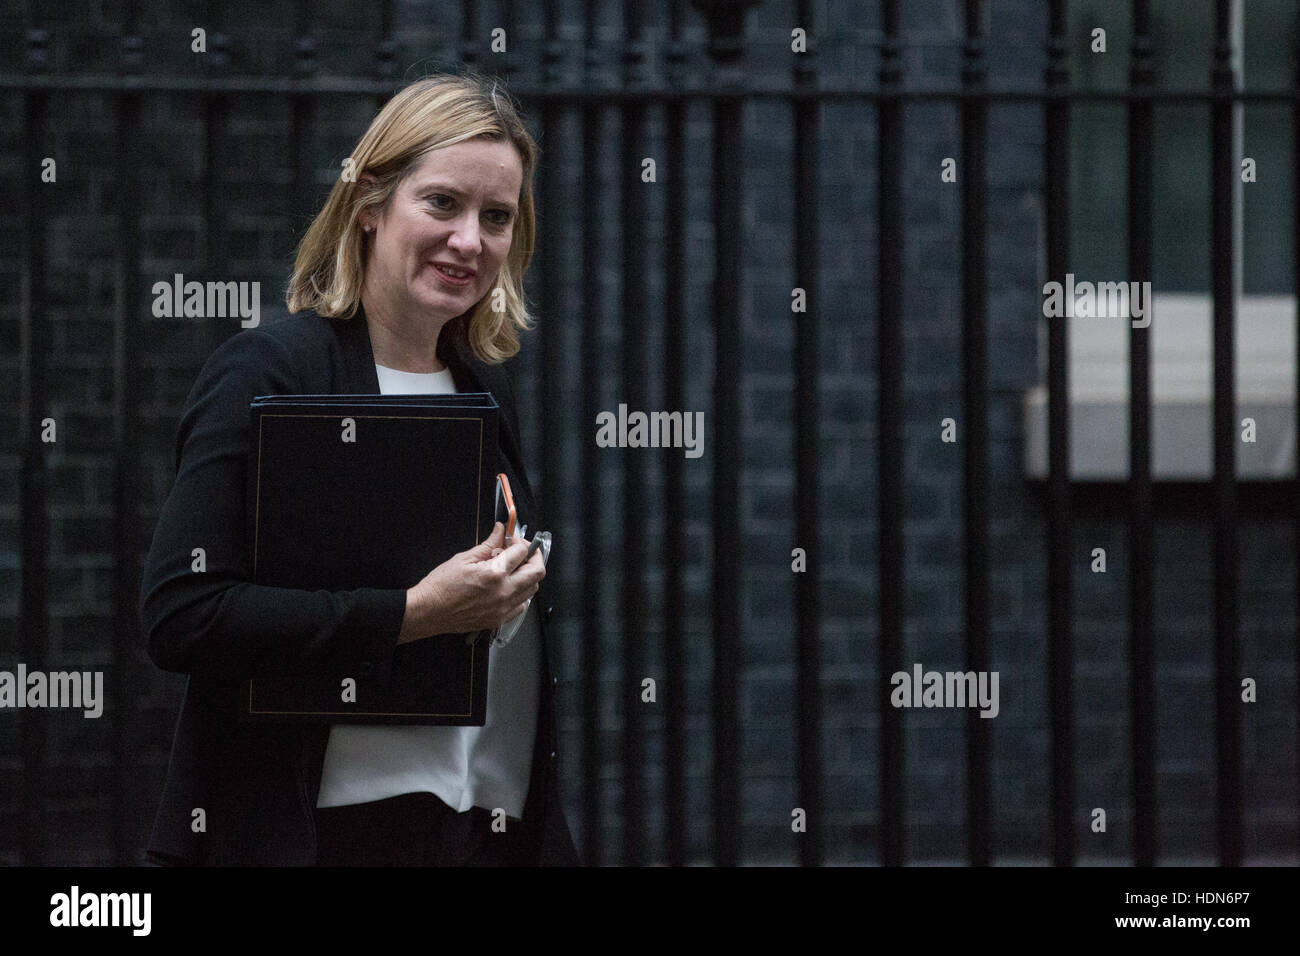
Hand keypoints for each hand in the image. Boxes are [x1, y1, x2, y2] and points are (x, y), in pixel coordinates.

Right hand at [399, 522, 545, 643]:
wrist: (429, 611)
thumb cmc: (441, 586)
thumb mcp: (464, 558)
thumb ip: (488, 545)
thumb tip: (500, 531)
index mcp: (495, 573)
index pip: (522, 551)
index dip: (519, 541)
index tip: (512, 540)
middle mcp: (503, 592)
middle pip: (537, 572)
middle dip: (534, 557)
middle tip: (522, 552)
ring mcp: (503, 608)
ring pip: (533, 589)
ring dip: (528, 576)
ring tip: (514, 569)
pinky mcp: (499, 619)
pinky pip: (522, 606)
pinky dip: (520, 594)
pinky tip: (508, 587)